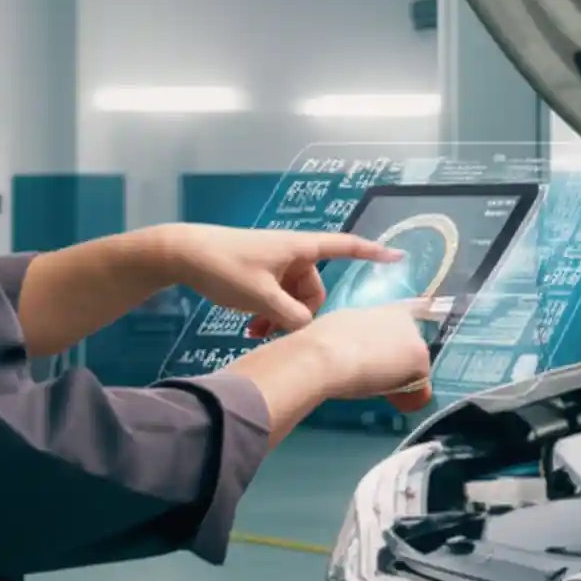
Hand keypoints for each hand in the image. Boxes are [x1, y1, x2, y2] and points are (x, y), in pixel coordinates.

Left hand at [155, 224, 402, 334]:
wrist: (182, 254)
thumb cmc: (224, 266)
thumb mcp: (260, 296)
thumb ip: (290, 316)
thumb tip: (309, 331)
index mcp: (300, 248)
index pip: (345, 248)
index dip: (372, 253)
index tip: (397, 257)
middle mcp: (293, 254)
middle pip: (314, 290)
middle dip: (300, 314)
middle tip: (276, 332)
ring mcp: (276, 265)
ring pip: (293, 299)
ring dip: (281, 318)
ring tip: (256, 333)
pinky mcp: (260, 274)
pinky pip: (277, 298)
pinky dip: (269, 313)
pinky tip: (252, 329)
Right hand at [223, 300, 433, 443]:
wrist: (322, 354)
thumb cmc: (317, 343)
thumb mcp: (338, 332)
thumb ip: (354, 339)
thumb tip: (349, 353)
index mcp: (382, 310)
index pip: (398, 335)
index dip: (389, 354)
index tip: (376, 367)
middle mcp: (404, 319)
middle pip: (409, 352)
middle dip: (397, 369)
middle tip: (375, 383)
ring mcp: (415, 338)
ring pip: (414, 370)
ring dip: (400, 383)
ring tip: (377, 391)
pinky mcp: (419, 359)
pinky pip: (420, 388)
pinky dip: (406, 398)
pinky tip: (388, 399)